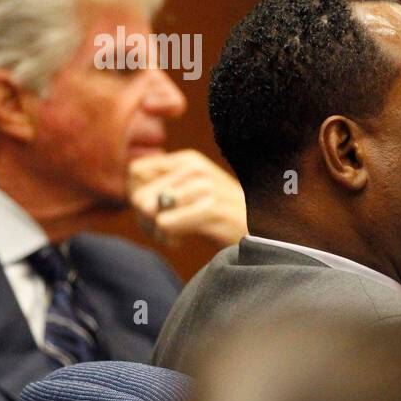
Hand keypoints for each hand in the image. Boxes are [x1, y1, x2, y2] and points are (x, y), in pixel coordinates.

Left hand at [128, 149, 247, 247]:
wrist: (265, 233)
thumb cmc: (222, 217)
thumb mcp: (192, 194)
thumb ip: (162, 189)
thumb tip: (134, 199)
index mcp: (189, 160)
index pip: (135, 171)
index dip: (137, 196)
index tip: (156, 212)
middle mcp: (196, 168)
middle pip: (139, 194)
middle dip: (144, 219)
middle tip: (163, 229)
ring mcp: (205, 187)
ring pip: (149, 210)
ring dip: (156, 231)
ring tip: (174, 235)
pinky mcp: (211, 208)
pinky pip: (164, 224)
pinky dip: (168, 238)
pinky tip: (182, 240)